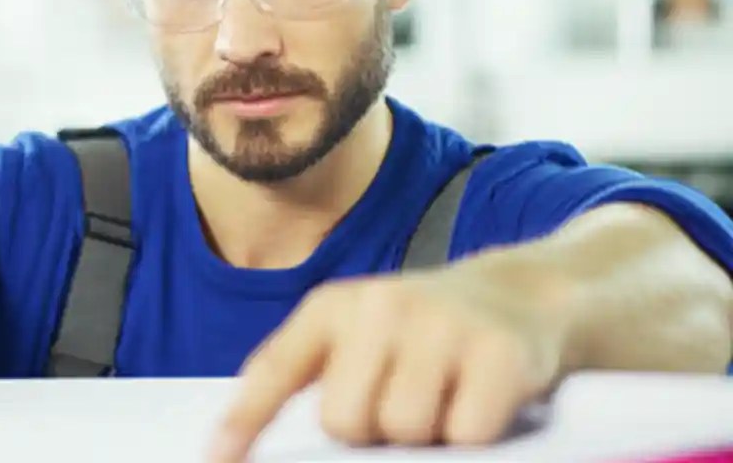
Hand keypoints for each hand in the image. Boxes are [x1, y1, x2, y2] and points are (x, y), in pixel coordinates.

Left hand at [209, 264, 572, 460]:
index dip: (244, 419)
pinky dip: (474, 436)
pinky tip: (484, 403)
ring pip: (403, 430)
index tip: (216, 459)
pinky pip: (464, 434)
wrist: (526, 296)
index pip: (275, 368)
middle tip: (403, 404)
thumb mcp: (361, 335)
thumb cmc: (426, 335)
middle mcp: (381, 306)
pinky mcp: (498, 353)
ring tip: (443, 399)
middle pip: (344, 421)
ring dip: (424, 435)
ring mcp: (441, 325)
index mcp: (333, 307)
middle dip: (370, 432)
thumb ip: (320, 378)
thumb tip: (249, 449)